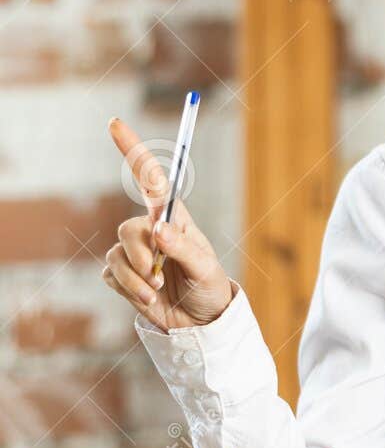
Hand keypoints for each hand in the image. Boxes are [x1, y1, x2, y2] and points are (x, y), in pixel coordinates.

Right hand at [103, 116, 233, 331]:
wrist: (201, 323)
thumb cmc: (209, 288)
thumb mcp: (205, 268)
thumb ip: (182, 248)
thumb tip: (157, 230)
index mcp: (173, 219)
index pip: (150, 179)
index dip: (132, 150)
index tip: (115, 124)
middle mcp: (151, 230)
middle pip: (127, 229)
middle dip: (140, 256)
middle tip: (158, 277)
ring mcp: (135, 253)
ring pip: (117, 255)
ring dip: (136, 279)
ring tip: (157, 291)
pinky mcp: (124, 275)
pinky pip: (111, 275)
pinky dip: (129, 290)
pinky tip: (148, 299)